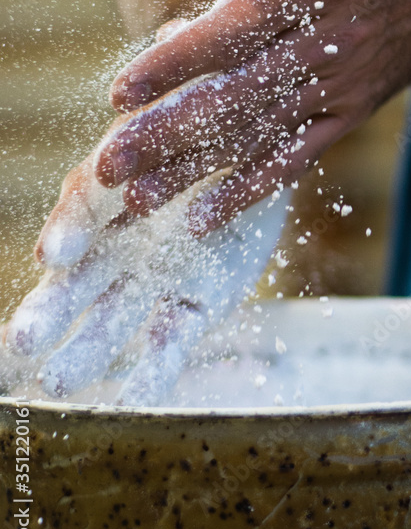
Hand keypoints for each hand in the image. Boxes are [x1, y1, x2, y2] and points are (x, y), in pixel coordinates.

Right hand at [3, 137, 287, 406]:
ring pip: (113, 320)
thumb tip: (103, 165)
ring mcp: (156, 279)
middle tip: (21, 343)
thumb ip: (142, 152)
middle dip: (49, 313)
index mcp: (110, 197)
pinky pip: (170, 340)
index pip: (76, 217)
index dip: (68, 232)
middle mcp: (121, 246)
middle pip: (77, 283)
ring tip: (57, 380)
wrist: (267, 153)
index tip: (56, 253)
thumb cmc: (211, 132)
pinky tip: (132, 401)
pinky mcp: (196, 304)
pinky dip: (152, 372)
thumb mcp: (177, 127)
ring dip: (87, 350)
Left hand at [95, 0, 410, 233]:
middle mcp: (328, 43)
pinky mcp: (354, 105)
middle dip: (166, 135)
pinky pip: (299, 155)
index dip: (175, 64)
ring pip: (258, 136)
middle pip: (235, 99)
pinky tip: (210, 214)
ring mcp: (342, 83)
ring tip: (138, 202)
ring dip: (195, 171)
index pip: (233, 32)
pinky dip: (253, 186)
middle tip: (105, 169)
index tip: (120, 92)